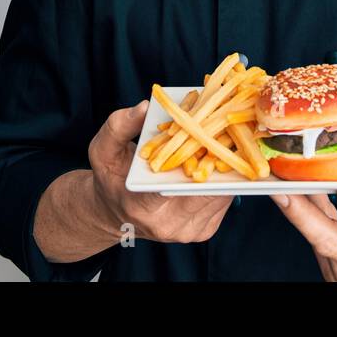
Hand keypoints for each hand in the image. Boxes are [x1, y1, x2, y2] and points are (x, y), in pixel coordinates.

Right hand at [88, 100, 233, 243]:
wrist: (117, 212)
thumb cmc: (111, 178)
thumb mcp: (104, 149)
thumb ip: (119, 126)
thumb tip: (145, 107)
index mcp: (143, 208)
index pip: (175, 186)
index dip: (198, 160)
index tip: (211, 132)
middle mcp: (170, 225)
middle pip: (209, 189)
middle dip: (221, 155)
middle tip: (230, 123)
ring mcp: (191, 230)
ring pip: (223, 192)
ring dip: (230, 163)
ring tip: (232, 133)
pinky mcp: (206, 227)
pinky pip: (227, 197)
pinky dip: (228, 174)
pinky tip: (227, 151)